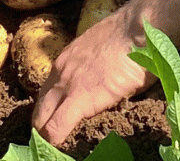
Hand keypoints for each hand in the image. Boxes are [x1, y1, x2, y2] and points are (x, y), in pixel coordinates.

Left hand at [32, 2, 154, 145]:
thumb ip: (97, 72)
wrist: (139, 30)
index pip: (48, 93)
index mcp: (66, 61)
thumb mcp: (105, 54)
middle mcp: (60, 72)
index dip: (50, 112)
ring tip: (52, 149)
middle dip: (42, 126)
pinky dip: (54, 141)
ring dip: (47, 135)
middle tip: (49, 141)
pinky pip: (57, 127)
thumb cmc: (133, 39)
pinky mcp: (79, 99)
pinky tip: (56, 150)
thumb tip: (106, 86)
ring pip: (43, 118)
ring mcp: (67, 86)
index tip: (56, 124)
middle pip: (40, 107)